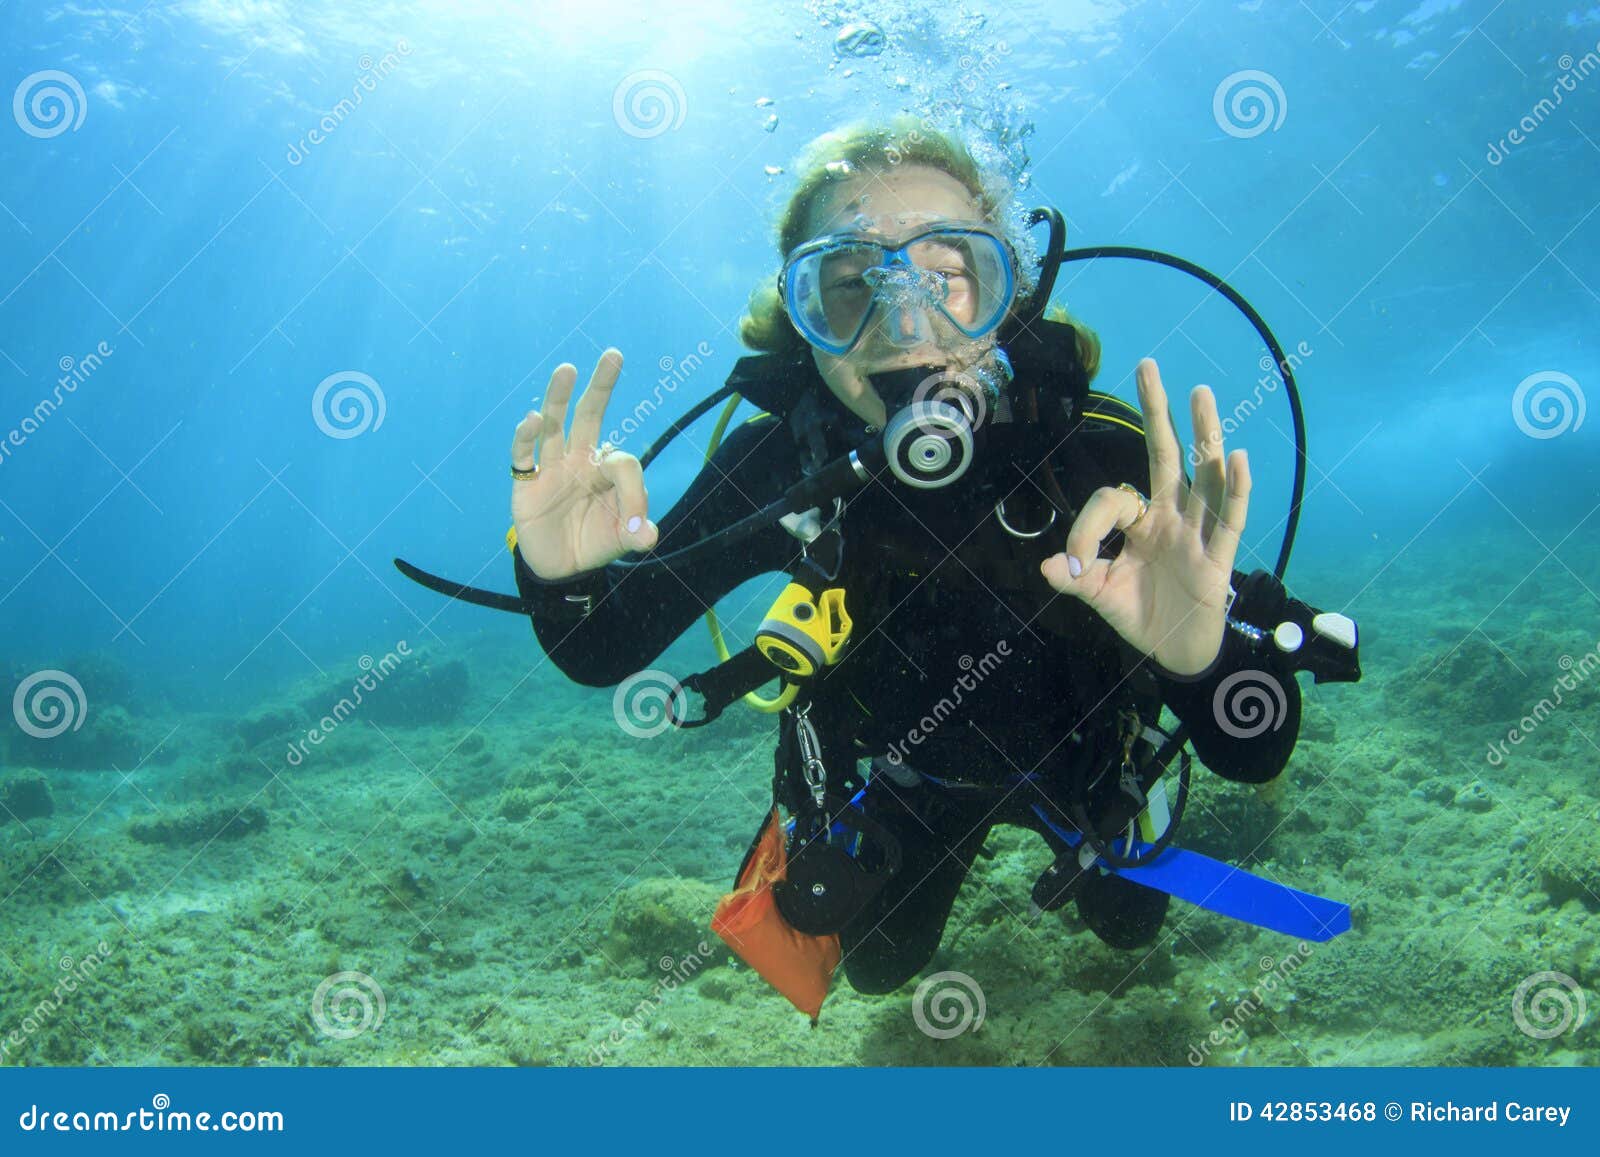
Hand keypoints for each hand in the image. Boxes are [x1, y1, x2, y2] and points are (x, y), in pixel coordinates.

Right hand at [511, 349, 658, 579]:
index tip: (637, 526)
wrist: (562, 567)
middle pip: (589, 414)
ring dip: (558, 397)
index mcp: (605, 467)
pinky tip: (532, 419)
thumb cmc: (594, 540)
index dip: (634, 491)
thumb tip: (647, 535)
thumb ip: (638, 533)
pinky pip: (524, 454)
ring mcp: (552, 466)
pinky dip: (526, 435)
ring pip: (554, 423)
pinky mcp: (527, 483)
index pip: (622, 460)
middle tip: (614, 354)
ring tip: (566, 369)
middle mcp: (579, 458)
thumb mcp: (623, 539)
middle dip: (601, 386)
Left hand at [1041, 358, 1250, 675]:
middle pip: (1165, 455)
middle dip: (1156, 411)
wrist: (1174, 653)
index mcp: (1140, 522)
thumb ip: (1076, 580)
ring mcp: (1196, 532)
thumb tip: (1047, 567)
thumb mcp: (1100, 596)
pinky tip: (1236, 457)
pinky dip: (1235, 490)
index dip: (1086, 528)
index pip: (1112, 501)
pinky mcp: (1218, 558)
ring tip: (1201, 392)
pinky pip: (1229, 518)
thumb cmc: (1141, 614)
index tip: (1073, 565)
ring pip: (1203, 475)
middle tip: (1146, 365)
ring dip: (1204, 435)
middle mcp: (1171, 516)